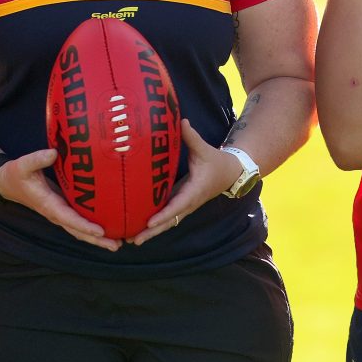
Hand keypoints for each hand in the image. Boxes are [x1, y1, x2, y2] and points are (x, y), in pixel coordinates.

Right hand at [0, 147, 117, 249]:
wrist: (7, 183)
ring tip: (118, 244)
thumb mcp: (23, 164)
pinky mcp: (63, 210)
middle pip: (78, 232)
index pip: (69, 218)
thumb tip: (53, 153)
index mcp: (48, 205)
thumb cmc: (16, 173)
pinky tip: (108, 230)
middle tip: (117, 246)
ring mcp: (60, 214)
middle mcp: (56, 213)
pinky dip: (92, 230)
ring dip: (97, 239)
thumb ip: (37, 159)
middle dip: (97, 240)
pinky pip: (79, 223)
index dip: (84, 226)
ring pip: (79, 231)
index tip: (100, 231)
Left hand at [132, 122, 235, 243]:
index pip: (176, 206)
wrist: (230, 173)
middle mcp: (188, 203)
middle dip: (151, 231)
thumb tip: (182, 121)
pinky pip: (166, 217)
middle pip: (168, 221)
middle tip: (133, 240)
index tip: (148, 222)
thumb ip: (191, 137)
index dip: (162, 215)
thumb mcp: (205, 149)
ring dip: (151, 232)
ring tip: (131, 240)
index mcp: (194, 191)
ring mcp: (184, 206)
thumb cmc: (216, 161)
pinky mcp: (180, 204)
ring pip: (167, 223)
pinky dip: (154, 224)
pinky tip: (138, 228)